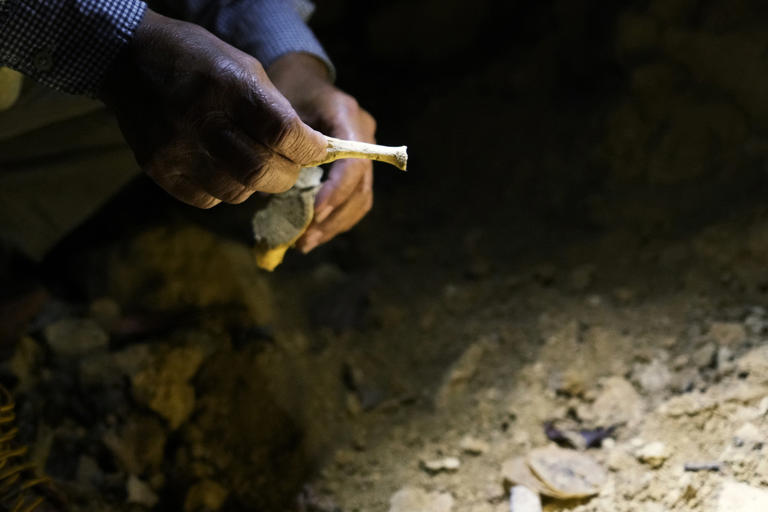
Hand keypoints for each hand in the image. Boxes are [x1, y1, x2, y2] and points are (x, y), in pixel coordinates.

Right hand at [99, 10, 327, 207]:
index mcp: (229, 88)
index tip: (316, 150)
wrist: (128, 58)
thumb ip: (276, 109)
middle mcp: (200, 120)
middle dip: (287, 174)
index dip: (308, 149)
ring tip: (254, 163)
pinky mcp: (159, 169)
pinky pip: (208, 200)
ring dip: (256, 184)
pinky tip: (221, 167)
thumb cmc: (199, 61)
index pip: (283, 133)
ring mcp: (176, 149)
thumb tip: (309, 150)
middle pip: (262, 172)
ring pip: (237, 193)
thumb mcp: (245, 67)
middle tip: (289, 166)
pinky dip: (225, 189)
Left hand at [268, 53, 376, 252]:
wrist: (300, 75)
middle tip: (305, 239)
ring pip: (361, 199)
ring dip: (335, 225)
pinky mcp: (357, 165)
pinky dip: (335, 218)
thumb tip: (272, 190)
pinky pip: (355, 198)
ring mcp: (366, 150)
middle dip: (333, 218)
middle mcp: (365, 134)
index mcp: (347, 117)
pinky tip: (312, 232)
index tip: (314, 213)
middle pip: (361, 188)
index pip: (353, 164)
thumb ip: (281, 144)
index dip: (335, 193)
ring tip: (306, 242)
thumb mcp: (277, 109)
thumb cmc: (283, 89)